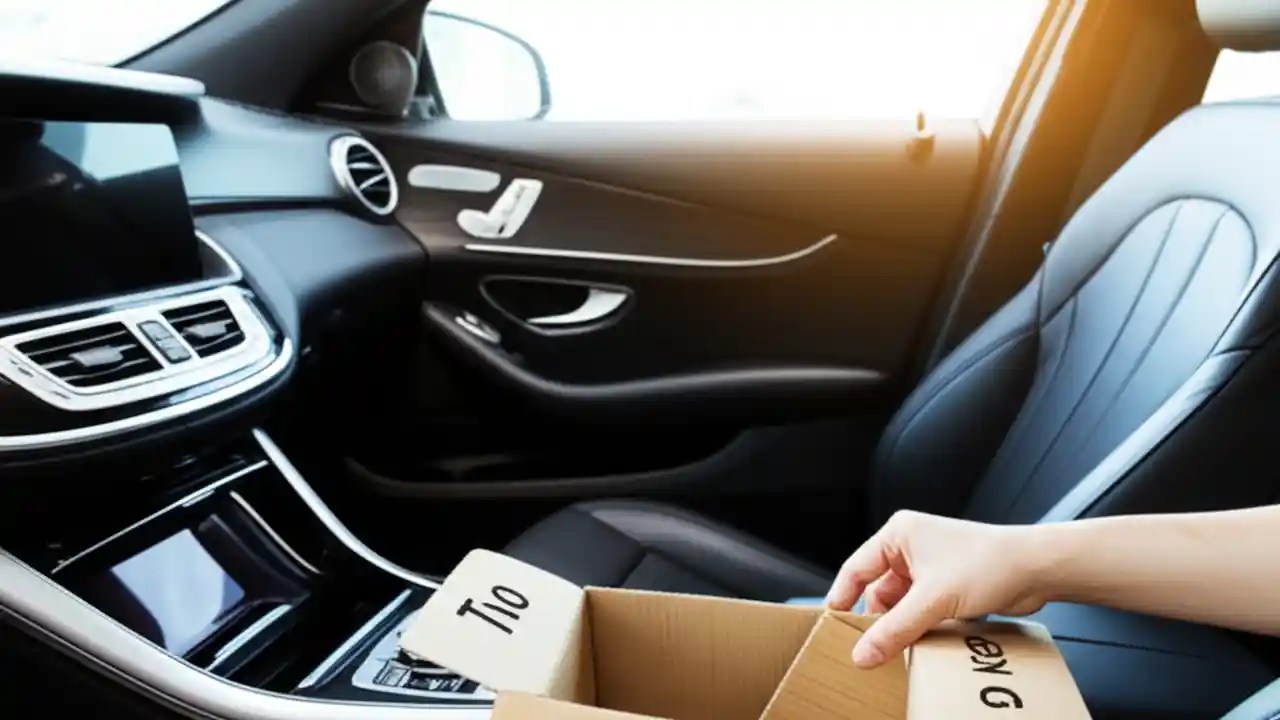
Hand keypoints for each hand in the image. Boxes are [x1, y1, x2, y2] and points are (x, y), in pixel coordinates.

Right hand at [825, 511, 1051, 667]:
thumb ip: (895, 630)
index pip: (855, 569)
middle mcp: (910, 546)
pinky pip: (921, 610)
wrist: (1037, 568)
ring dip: (903, 626)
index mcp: (898, 534)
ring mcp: (930, 566)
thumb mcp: (933, 601)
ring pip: (901, 604)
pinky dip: (921, 626)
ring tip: (903, 647)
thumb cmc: (988, 563)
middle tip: (872, 648)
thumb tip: (863, 654)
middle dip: (879, 620)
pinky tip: (926, 641)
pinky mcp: (947, 584)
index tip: (834, 627)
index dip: (843, 599)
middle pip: (878, 591)